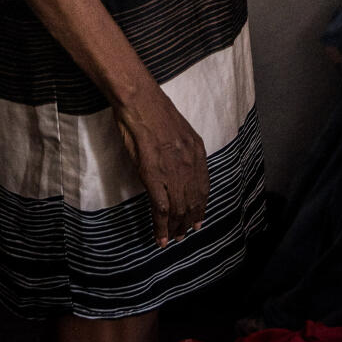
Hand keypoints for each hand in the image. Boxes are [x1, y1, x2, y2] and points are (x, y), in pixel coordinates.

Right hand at [116, 91, 207, 246]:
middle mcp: (190, 164)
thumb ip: (182, 149)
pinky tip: (160, 237)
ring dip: (175, 228)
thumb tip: (178, 164)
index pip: (203, 187)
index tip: (198, 220)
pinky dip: (161, 227)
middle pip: (193, 202)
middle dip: (189, 221)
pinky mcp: (154, 177)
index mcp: (197, 151)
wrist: (139, 101)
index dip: (200, 207)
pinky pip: (161, 209)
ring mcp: (173, 172)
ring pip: (179, 209)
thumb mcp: (179, 129)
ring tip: (172, 239)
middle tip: (183, 234)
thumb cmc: (153, 109)